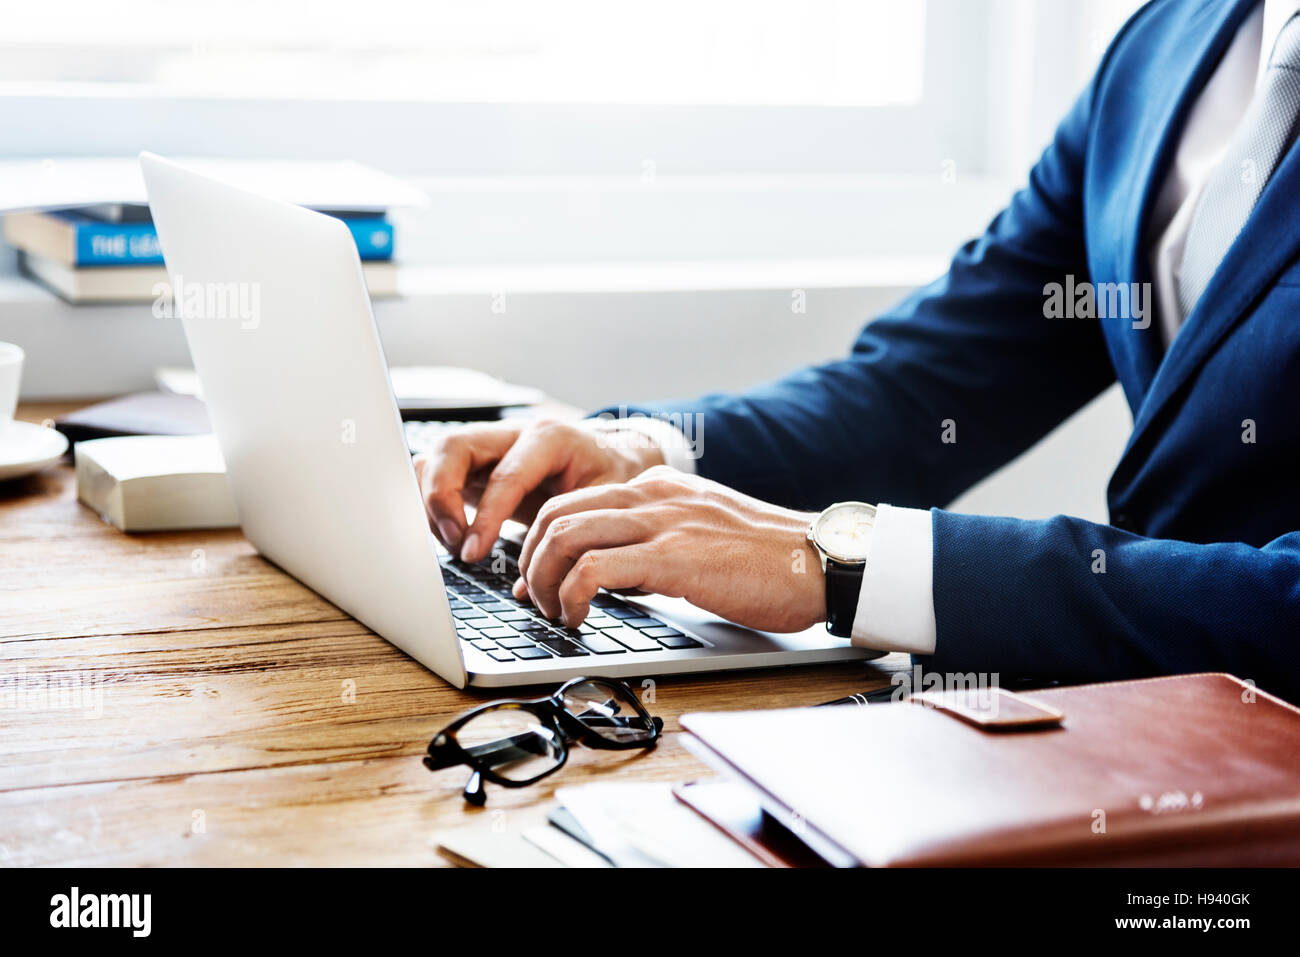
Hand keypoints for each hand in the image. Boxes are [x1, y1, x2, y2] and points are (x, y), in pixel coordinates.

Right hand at [414, 418, 665, 562]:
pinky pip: (437, 472)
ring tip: (452, 543)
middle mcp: (513, 433)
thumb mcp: (606, 502)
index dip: (484, 517)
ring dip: (431, 500)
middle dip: (441, 497)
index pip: (503, 476)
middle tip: (453, 542)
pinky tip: (449, 534)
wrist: (615, 454)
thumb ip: (569, 540)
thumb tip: (526, 592)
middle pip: (453, 448)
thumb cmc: (612, 477)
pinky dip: (432, 501)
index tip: (472, 553)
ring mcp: (491, 444)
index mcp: (549, 439)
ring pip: (437, 456)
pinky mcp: (477, 462)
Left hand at [512, 466, 825, 632]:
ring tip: (554, 614)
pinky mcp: (673, 557)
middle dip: (530, 562)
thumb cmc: (772, 560)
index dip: (541, 544)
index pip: (574, 502)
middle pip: (556, 514)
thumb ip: (659, 543)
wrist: (822, 561)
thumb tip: (616, 577)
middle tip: (534, 600)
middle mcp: (654, 495)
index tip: (536, 580)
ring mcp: (662, 522)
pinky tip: (579, 618)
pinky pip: (593, 569)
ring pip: (564, 536)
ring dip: (543, 581)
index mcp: (660, 487)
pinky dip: (571, 596)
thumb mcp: (703, 535)